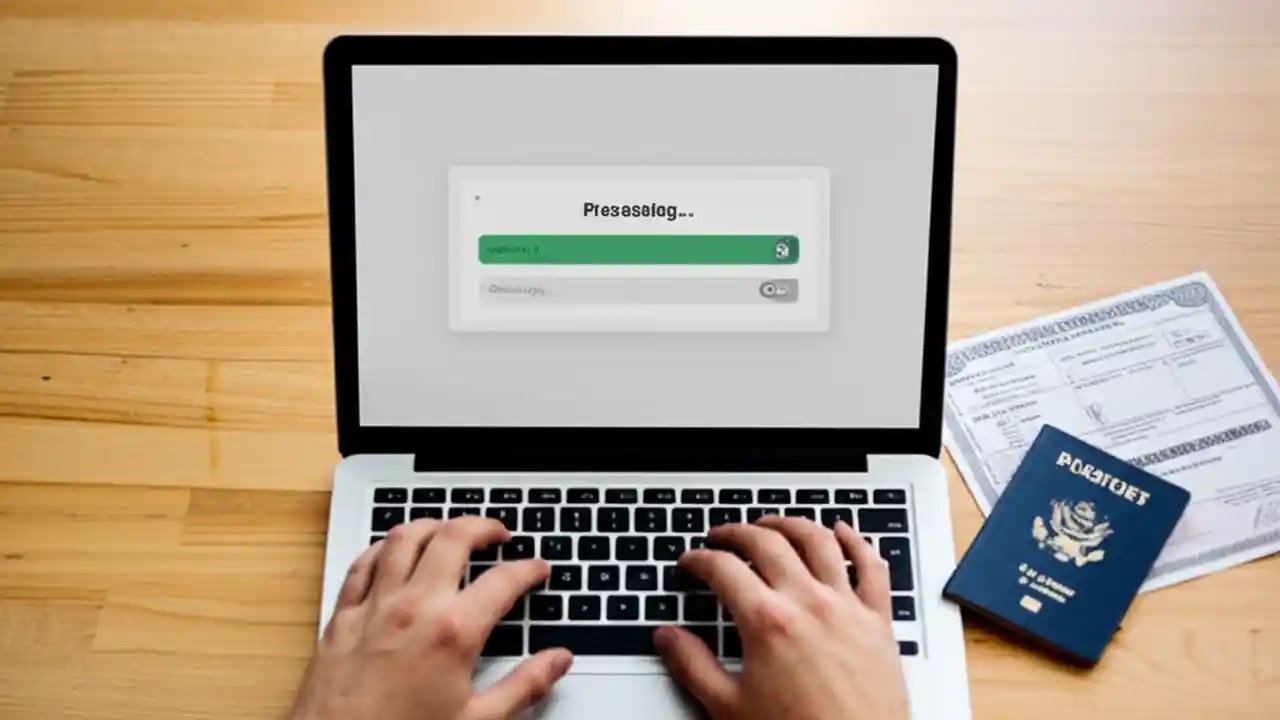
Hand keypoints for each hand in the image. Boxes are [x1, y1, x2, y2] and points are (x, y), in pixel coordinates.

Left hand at [290, 517, 572, 719]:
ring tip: (451, 529)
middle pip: (453, 538)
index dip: (528, 569)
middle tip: (498, 534)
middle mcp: (414, 607)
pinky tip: (393, 551)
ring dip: (433, 525)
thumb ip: (524, 686)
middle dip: (483, 527)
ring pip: (404, 538)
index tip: (537, 569)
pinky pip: (362, 563)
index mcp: (453, 633)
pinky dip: (383, 548)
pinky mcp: (342, 617)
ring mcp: (374, 607)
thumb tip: (557, 661)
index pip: (504, 580)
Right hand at [655, 518, 907, 719]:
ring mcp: (846, 607)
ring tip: (771, 524)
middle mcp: (808, 603)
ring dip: (790, 524)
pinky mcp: (878, 620)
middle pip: (767, 541)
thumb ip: (693, 666)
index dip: (699, 560)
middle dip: (737, 531)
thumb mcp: (729, 708)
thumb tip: (667, 638)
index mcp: (767, 622)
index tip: (691, 563)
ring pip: (818, 541)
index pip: (723, 569)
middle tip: (721, 537)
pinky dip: (857, 541)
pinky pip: (872, 566)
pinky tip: (844, 531)